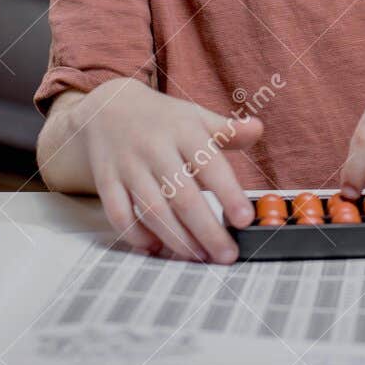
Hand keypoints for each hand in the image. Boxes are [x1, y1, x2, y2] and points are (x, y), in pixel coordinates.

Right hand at [81, 78, 262, 263]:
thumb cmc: (162, 118)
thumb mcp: (195, 116)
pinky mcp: (107, 182)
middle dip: (207, 230)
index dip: (228, 194)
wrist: (108, 107)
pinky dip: (137, 235)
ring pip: (153, 210)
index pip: (210, 165)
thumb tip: (257, 129)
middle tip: (227, 255)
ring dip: (177, 239)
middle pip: (182, 196)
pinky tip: (156, 248)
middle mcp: (154, 148)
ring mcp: (128, 166)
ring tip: (199, 257)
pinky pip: (119, 215)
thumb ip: (226, 129)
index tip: (245, 220)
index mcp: (183, 130)